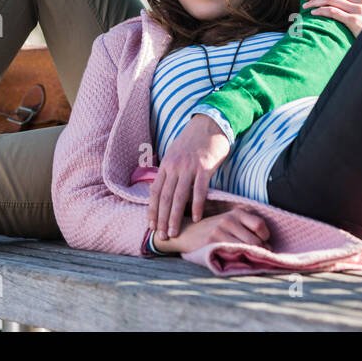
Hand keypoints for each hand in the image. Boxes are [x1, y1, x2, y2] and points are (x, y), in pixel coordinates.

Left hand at [148, 114, 230, 237]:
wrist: (210, 124)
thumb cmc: (193, 141)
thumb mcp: (175, 153)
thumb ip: (169, 171)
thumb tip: (161, 189)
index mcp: (166, 164)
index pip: (155, 191)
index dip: (152, 210)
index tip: (151, 225)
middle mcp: (175, 167)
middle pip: (165, 197)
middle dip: (162, 219)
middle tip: (162, 236)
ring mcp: (189, 167)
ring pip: (180, 197)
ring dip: (176, 217)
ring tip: (174, 232)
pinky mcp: (205, 167)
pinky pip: (200, 190)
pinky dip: (197, 205)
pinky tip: (196, 218)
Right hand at [153, 206, 269, 254]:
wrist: (184, 233)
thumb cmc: (210, 230)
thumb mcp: (227, 222)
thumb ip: (245, 227)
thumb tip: (267, 244)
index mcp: (235, 212)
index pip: (260, 225)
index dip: (265, 238)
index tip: (262, 245)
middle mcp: (229, 218)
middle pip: (256, 239)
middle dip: (260, 251)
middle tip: (256, 257)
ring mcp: (220, 229)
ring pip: (246, 247)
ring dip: (250, 257)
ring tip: (246, 259)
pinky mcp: (212, 241)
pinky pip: (233, 253)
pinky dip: (238, 259)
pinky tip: (234, 260)